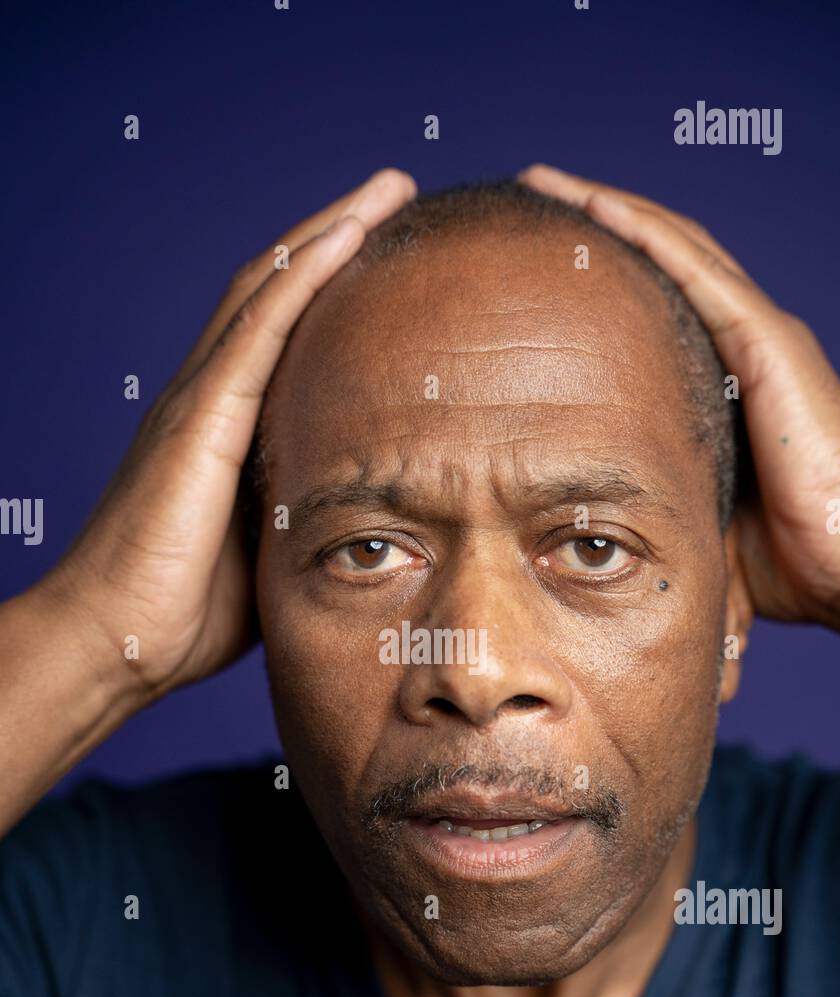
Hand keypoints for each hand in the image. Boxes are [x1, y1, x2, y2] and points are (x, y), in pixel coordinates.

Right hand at [42, 168, 416, 699]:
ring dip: (330, 231)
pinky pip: (260, 327)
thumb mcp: (270, 549)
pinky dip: (305, 275)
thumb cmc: (186, 611)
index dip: (333, 283)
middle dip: (338, 234)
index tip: (391, 253)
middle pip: (277, 288)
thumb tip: (372, 528)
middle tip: (398, 194)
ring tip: (387, 190)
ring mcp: (200, 399)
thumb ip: (307, 516)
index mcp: (226, 424)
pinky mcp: (200, 418)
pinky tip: (348, 235)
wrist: (118, 638)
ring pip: (269, 287)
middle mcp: (210, 394)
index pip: (284, 329)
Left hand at [517, 165, 839, 641]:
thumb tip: (572, 540)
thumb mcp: (688, 519)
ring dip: (611, 209)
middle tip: (533, 194)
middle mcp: (739, 345)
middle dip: (596, 221)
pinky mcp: (770, 345)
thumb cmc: (784, 557)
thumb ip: (641, 505)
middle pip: (658, 260)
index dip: (598, 271)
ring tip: (549, 182)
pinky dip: (649, 235)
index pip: (650, 303)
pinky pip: (699, 274)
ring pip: (674, 249)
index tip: (536, 258)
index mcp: (719, 380)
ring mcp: (758, 338)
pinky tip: (600, 207)